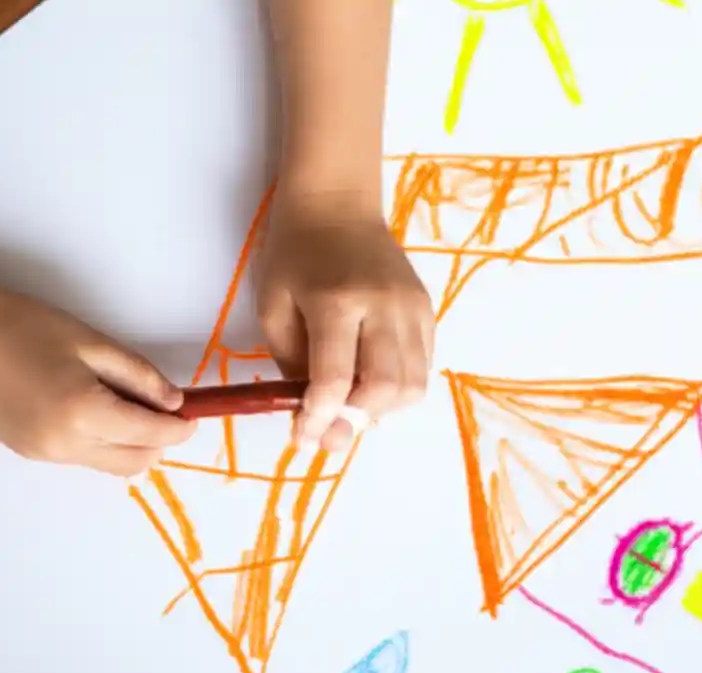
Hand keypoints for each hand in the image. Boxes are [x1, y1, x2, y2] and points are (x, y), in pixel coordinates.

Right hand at [0, 287, 195, 476]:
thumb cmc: (29, 326)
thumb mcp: (94, 343)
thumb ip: (139, 377)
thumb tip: (174, 403)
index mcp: (83, 412)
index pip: (150, 435)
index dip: (178, 428)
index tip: (192, 414)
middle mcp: (64, 445)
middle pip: (133, 463)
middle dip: (157, 442)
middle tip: (161, 409)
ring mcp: (42, 454)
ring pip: (107, 465)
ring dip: (128, 444)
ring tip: (123, 403)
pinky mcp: (27, 453)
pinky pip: (80, 457)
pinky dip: (99, 441)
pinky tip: (89, 407)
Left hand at [255, 191, 434, 451]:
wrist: (337, 203)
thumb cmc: (295, 253)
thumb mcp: (274, 307)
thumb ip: (294, 365)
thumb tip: (319, 418)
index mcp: (337, 301)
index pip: (336, 379)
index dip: (319, 419)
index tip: (302, 440)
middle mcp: (383, 305)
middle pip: (386, 388)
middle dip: (355, 421)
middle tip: (329, 431)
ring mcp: (411, 307)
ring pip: (413, 385)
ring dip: (381, 411)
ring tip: (351, 405)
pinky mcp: (426, 310)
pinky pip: (423, 367)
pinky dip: (399, 390)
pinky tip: (371, 384)